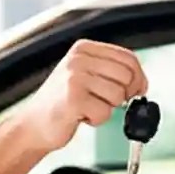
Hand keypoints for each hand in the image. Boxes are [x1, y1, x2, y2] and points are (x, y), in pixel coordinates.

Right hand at [13, 39, 147, 152]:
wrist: (33, 124)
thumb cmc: (63, 103)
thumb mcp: (85, 76)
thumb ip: (111, 72)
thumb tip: (141, 83)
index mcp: (83, 49)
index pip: (128, 58)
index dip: (138, 78)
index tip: (136, 91)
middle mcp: (78, 59)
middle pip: (127, 75)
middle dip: (123, 95)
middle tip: (107, 103)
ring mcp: (74, 77)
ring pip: (118, 95)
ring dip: (107, 108)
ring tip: (88, 107)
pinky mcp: (73, 98)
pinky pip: (104, 112)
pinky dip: (96, 120)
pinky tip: (80, 116)